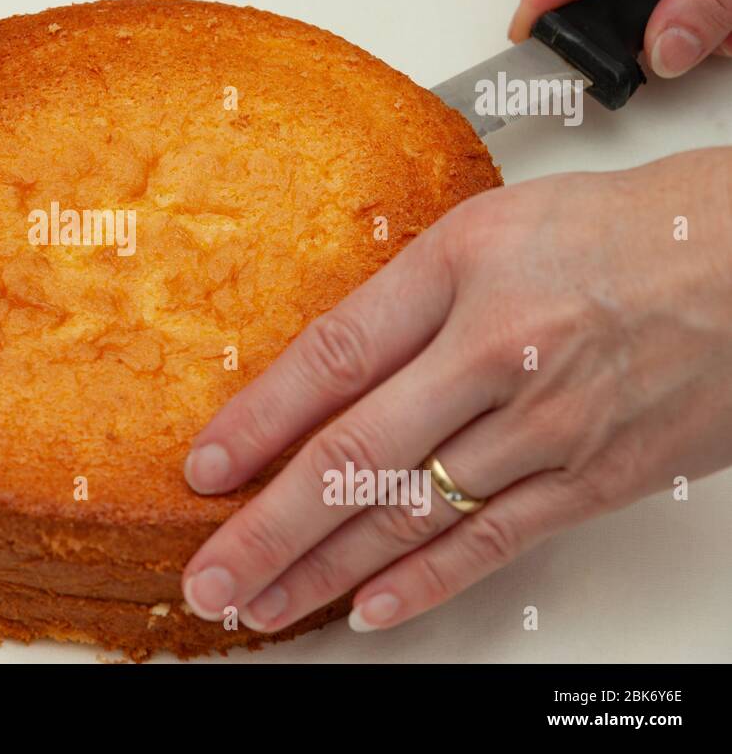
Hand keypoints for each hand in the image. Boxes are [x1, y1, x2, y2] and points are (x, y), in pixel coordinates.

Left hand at [179, 148, 731, 633]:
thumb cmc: (628, 231)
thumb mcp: (495, 225)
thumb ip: (407, 297)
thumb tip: (323, 371)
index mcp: (462, 270)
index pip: (333, 357)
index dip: (258, 422)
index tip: (204, 469)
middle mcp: (499, 351)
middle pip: (357, 455)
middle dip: (270, 529)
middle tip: (210, 577)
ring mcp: (550, 424)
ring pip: (413, 513)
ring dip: (327, 570)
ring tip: (265, 604)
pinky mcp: (597, 477)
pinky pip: (496, 542)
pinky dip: (426, 582)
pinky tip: (369, 608)